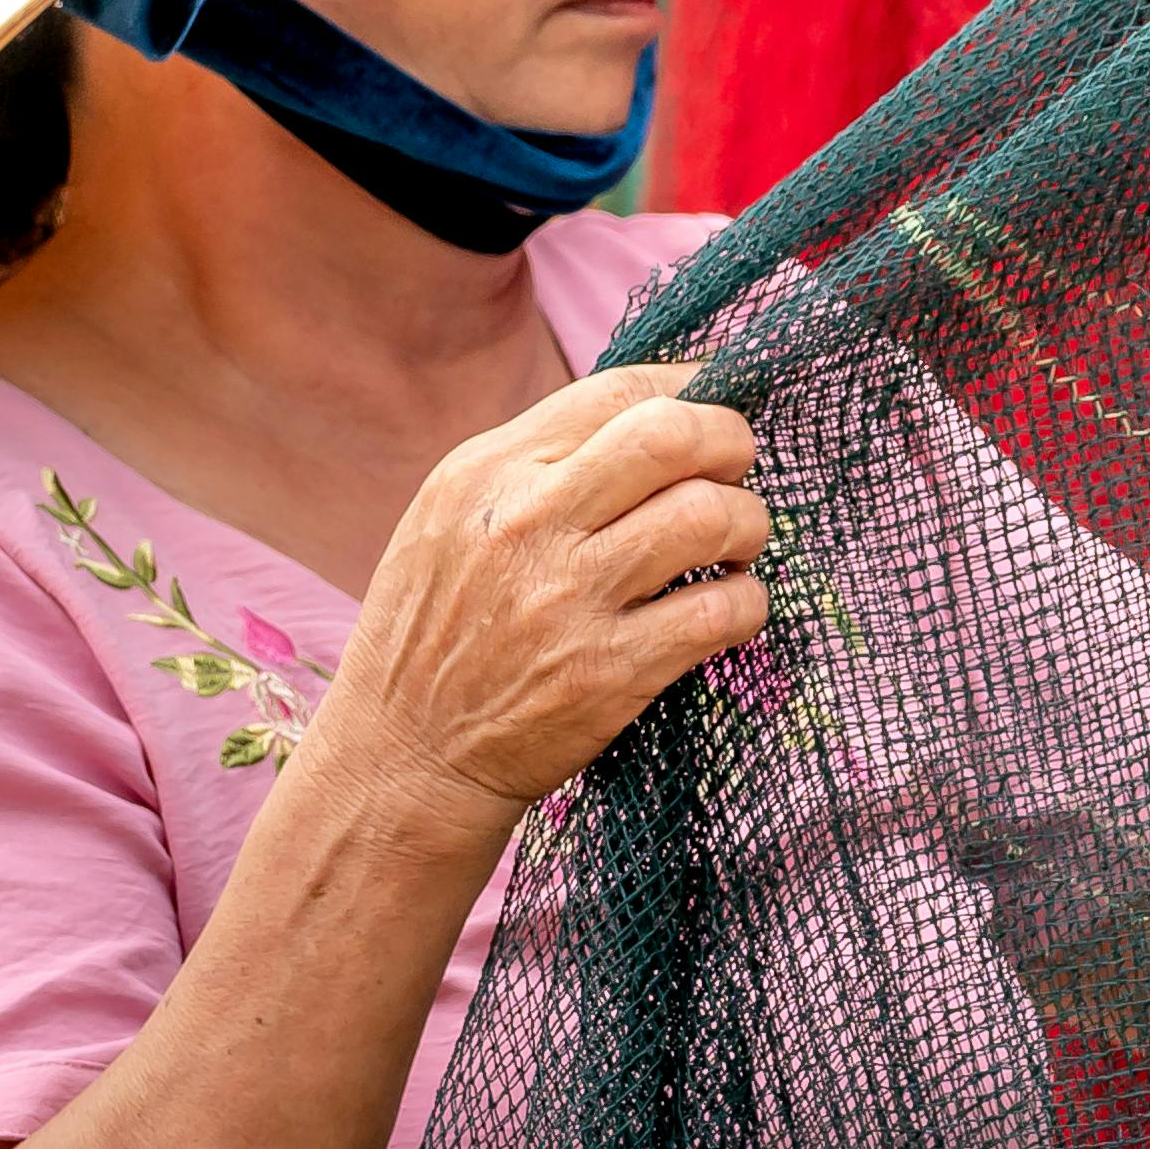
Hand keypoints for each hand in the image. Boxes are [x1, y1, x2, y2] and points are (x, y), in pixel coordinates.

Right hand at [298, 364, 769, 826]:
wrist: (400, 759)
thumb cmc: (435, 634)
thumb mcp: (450, 522)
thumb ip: (535, 465)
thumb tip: (653, 416)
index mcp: (486, 474)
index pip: (615, 391)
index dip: (689, 388)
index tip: (713, 408)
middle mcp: (526, 524)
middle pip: (671, 436)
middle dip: (731, 441)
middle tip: (737, 470)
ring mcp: (569, 599)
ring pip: (710, 516)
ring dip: (748, 523)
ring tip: (736, 547)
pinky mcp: (609, 672)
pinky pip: (722, 611)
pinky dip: (749, 603)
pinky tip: (730, 610)